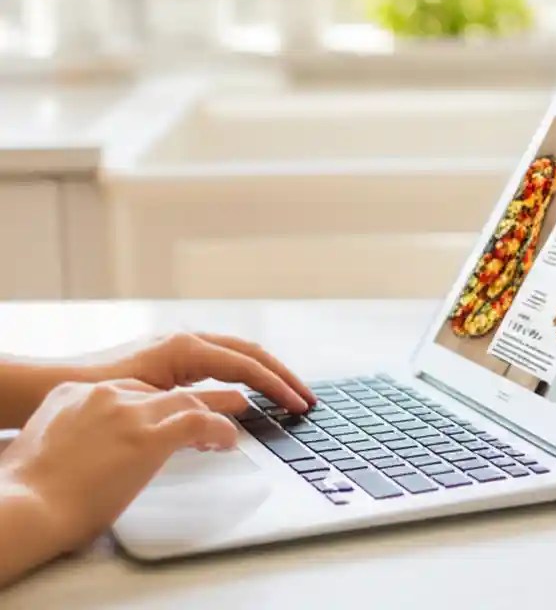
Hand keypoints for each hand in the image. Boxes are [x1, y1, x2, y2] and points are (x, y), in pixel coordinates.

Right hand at [0, 380, 247, 554]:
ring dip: (217, 406)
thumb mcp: (43, 449)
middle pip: (161, 391)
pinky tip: (229, 440)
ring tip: (240, 409)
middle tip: (215, 405)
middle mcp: (104, 395)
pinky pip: (198, 423)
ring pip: (188, 399)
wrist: (25, 507)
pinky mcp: (148, 437)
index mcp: (74, 394)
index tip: (166, 415)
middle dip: (190, 400)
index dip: (154, 403)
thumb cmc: (27, 494)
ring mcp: (129, 413)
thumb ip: (72, 441)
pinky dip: (219, 429)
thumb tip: (85, 457)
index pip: (128, 389)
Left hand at [103, 333, 314, 412]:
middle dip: (282, 376)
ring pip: (237, 355)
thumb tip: (238, 409)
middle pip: (251, 354)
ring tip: (288, 394)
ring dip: (266, 374)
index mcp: (186, 348)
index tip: (299, 406)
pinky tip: (250, 393)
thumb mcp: (153, 401)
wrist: (52, 384)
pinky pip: (221, 362)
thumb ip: (198, 403)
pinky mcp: (171, 360)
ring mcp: (179, 348)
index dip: (278, 387)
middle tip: (307, 400)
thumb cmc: (97, 392)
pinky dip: (245, 375)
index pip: (248, 366)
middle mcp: (186, 342)